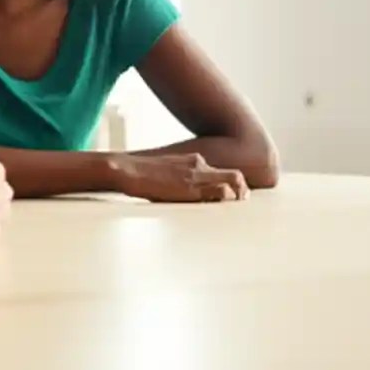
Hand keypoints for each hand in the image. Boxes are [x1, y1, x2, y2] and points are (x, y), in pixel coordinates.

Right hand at [114, 153, 248, 202]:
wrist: (126, 169)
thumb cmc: (139, 174)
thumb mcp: (164, 172)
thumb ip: (178, 177)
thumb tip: (178, 189)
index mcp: (193, 160)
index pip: (221, 172)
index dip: (231, 184)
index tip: (235, 196)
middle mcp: (199, 165)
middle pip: (234, 175)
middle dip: (242, 189)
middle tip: (244, 202)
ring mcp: (196, 176)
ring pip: (233, 182)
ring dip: (239, 195)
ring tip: (239, 207)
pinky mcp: (191, 188)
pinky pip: (220, 192)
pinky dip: (227, 200)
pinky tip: (225, 209)